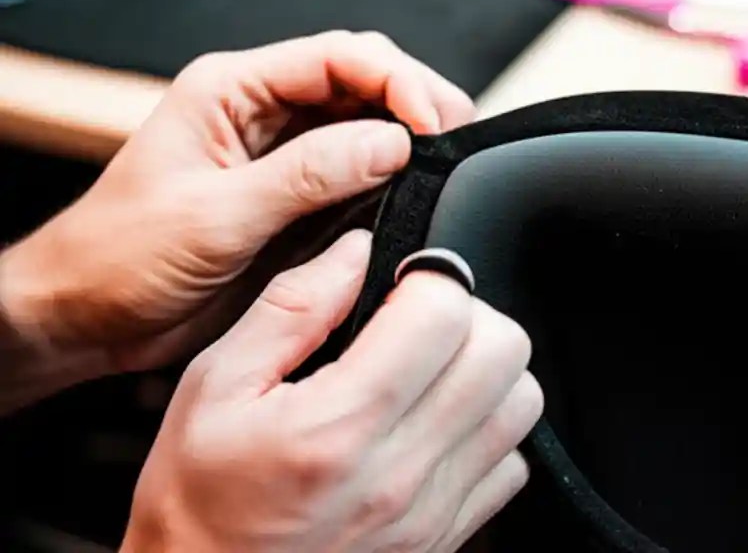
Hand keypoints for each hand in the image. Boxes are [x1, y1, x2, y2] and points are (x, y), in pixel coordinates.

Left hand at [0, 30, 473, 385]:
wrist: (84, 318)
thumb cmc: (118, 260)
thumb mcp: (215, 217)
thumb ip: (306, 176)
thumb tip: (392, 144)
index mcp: (230, 91)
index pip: (337, 57)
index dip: (397, 81)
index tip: (431, 124)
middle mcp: (262, 113)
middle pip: (364, 80)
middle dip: (417, 102)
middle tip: (454, 143)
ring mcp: (283, 156)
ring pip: (369, 124)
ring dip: (411, 140)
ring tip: (446, 169)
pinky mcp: (297, 199)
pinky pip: (361, 175)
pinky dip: (396, 181)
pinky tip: (415, 198)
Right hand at [121, 230, 542, 552]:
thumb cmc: (198, 502)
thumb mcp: (213, 388)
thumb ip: (292, 309)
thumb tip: (357, 250)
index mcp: (337, 426)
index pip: (445, 313)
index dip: (427, 278)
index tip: (399, 284)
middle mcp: (399, 472)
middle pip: (503, 350)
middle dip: (468, 316)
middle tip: (418, 324)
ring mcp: (432, 511)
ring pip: (522, 403)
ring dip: (485, 370)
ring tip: (431, 371)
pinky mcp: (447, 536)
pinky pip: (513, 463)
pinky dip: (489, 431)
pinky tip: (438, 425)